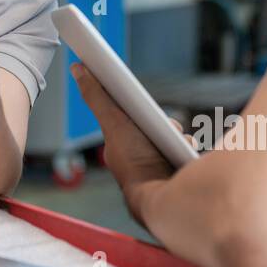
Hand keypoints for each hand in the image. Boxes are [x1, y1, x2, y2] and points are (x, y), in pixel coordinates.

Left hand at [71, 62, 178, 224]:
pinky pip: (188, 150)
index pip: (133, 114)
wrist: (161, 198)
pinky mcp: (179, 171)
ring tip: (173, 146)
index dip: (141, 107)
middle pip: (158, 124)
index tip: (144, 105)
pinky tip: (185, 155)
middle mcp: (141, 153)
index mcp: (123, 142)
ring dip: (178, 137)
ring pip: (176, 137)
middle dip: (165, 123)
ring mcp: (160, 163)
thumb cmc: (134, 163)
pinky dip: (188, 149)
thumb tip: (77, 68)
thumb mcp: (114, 121)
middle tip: (164, 128)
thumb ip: (96, 96)